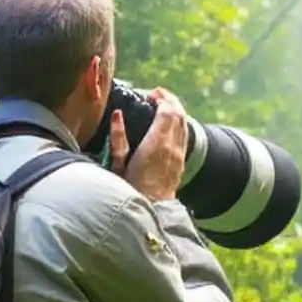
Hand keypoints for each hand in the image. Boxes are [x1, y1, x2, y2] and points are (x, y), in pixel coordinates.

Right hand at [109, 87, 187, 201]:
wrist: (150, 208)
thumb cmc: (130, 188)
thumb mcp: (118, 163)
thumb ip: (118, 138)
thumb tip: (117, 115)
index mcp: (157, 143)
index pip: (167, 111)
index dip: (162, 98)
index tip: (152, 93)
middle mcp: (172, 147)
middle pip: (179, 114)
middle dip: (171, 100)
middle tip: (158, 95)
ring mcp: (179, 154)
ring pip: (184, 124)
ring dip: (176, 111)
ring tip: (165, 105)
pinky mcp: (181, 161)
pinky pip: (184, 135)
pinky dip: (179, 124)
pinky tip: (171, 124)